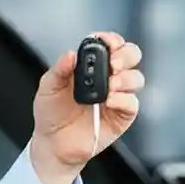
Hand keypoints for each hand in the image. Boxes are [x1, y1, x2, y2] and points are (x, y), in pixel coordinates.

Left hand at [31, 31, 143, 170]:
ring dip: (125, 78)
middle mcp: (109, 78)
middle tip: (112, 64)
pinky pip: (132, 103)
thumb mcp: (48, 88)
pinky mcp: (122, 116)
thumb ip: (59, 70)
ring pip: (136, 78)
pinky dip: (124, 99)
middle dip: (125, 55)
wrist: (52, 143)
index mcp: (92, 66)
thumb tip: (71, 54)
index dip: (112, 40)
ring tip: (109, 87)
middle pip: (131, 56)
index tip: (105, 42)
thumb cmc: (51, 113)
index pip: (111, 45)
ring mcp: (118, 96)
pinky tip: (110, 101)